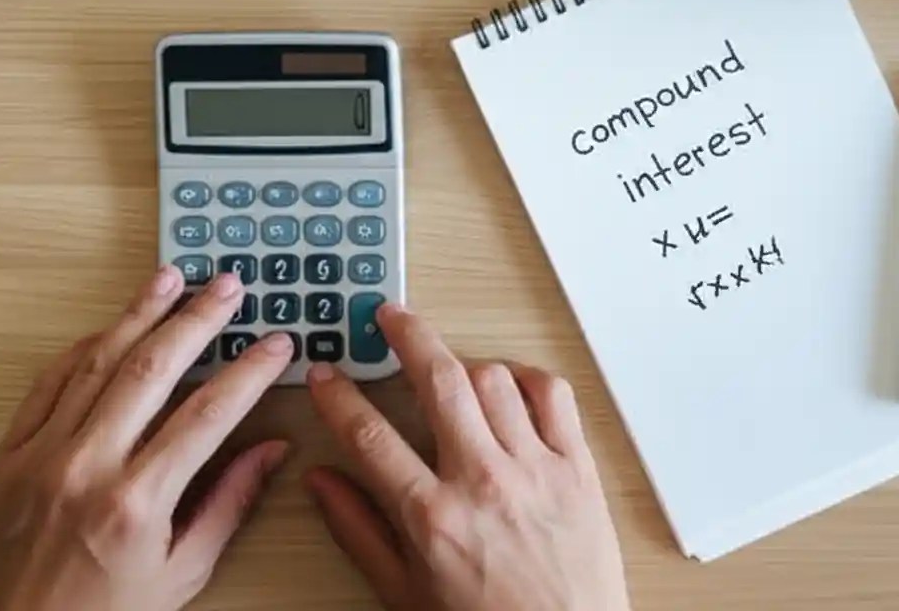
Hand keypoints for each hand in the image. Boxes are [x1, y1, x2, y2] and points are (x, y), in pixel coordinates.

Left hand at [0, 268, 292, 610]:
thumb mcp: (181, 573)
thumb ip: (228, 505)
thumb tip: (272, 451)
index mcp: (138, 503)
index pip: (208, 416)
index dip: (248, 373)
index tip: (277, 344)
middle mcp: (87, 469)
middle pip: (151, 371)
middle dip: (196, 320)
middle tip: (228, 287)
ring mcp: (42, 456)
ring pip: (97, 363)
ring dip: (139, 314)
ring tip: (172, 278)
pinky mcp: (10, 455)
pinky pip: (48, 384)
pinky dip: (82, 348)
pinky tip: (111, 325)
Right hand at [303, 304, 629, 610]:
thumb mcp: (404, 593)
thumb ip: (360, 531)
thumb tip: (321, 481)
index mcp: (432, 517)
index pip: (371, 435)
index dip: (339, 396)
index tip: (325, 374)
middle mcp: (483, 482)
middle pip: (439, 381)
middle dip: (407, 335)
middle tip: (389, 316)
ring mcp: (535, 469)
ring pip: (494, 379)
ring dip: (465, 364)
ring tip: (450, 368)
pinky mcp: (578, 468)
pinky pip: (554, 396)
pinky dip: (529, 378)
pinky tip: (511, 385)